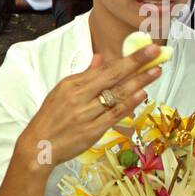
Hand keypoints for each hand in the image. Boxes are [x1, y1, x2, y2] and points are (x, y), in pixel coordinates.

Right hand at [14, 46, 162, 171]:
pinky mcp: (92, 131)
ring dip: (139, 82)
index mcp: (72, 85)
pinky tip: (141, 94)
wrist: (38, 146)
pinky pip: (114, 115)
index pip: (105, 68)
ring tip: (155, 72)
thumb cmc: (50, 118)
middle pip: (113, 77)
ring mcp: (86, 115)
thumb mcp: (61, 92)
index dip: (127, 58)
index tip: (146, 49)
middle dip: (137, 63)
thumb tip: (101, 58)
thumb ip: (84, 75)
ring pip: (117, 95)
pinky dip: (128, 103)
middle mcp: (79, 97)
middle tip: (156, 52)